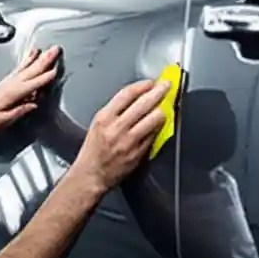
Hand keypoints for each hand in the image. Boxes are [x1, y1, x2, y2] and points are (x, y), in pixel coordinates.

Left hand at [0, 46, 60, 134]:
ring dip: (38, 58)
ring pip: (26, 67)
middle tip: (55, 50)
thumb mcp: (1, 121)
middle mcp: (9, 85)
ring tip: (47, 50)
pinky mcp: (5, 82)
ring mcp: (7, 82)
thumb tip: (33, 105)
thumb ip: (18, 112)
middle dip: (44, 60)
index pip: (31, 85)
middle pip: (30, 71)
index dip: (44, 79)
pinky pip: (19, 68)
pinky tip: (31, 55)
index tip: (55, 71)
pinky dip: (27, 60)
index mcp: (10, 94)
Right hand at [70, 79, 170, 193]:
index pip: (126, 94)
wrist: (91, 175)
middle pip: (143, 103)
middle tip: (167, 85)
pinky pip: (153, 136)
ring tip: (166, 107)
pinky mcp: (137, 153)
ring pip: (153, 119)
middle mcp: (116, 127)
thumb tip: (137, 100)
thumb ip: (115, 112)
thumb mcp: (97, 125)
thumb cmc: (92, 151)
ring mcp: (128, 141)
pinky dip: (158, 128)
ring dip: (162, 110)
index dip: (142, 85)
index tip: (151, 82)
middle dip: (158, 91)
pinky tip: (160, 124)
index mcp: (104, 118)